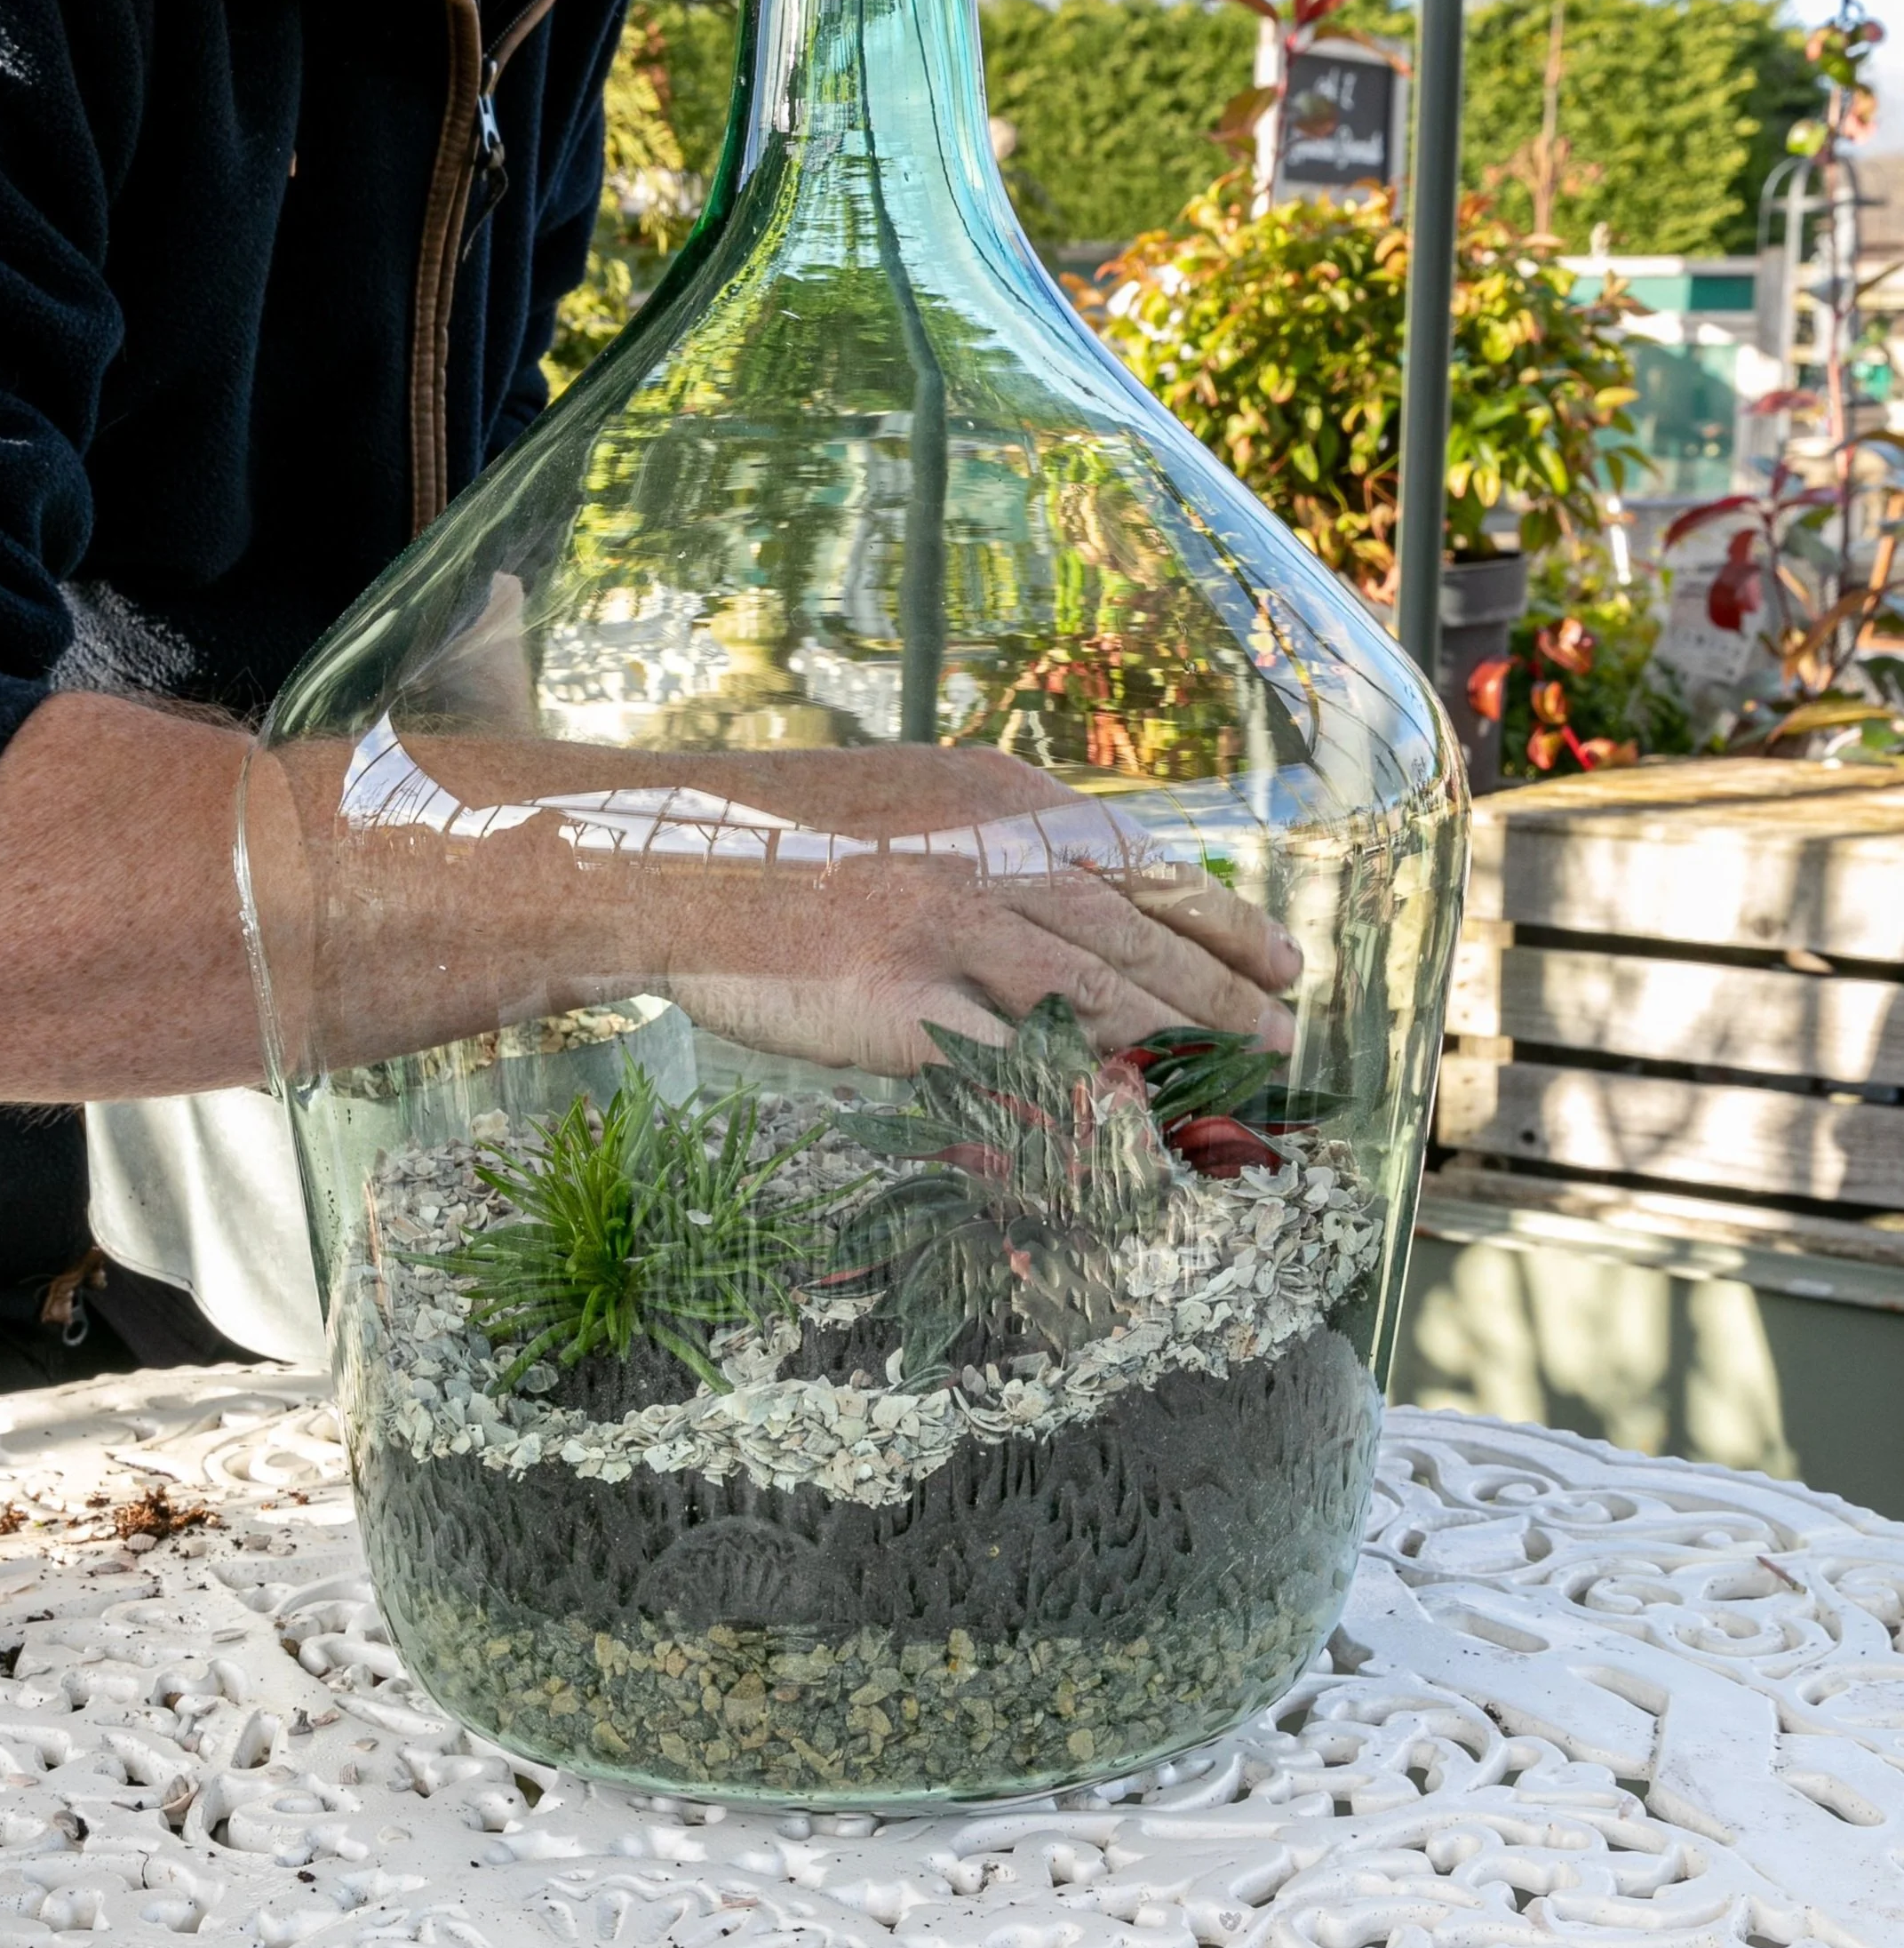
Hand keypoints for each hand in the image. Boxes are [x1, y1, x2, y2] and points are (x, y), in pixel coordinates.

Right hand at [309, 728, 1301, 1081]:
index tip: (1283, 966)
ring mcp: (948, 930)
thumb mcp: (910, 804)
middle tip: (1285, 1048)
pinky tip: (1124, 1145)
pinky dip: (1074, 1111)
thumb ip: (996, 850)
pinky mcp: (901, 1005)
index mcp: (1000, 802)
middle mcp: (992, 857)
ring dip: (1178, 1062)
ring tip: (1237, 1103)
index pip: (1143, 865)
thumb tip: (1077, 907)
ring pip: (1096, 1006)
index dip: (1222, 922)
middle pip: (1136, 942)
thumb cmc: (778, 835)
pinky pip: (1009, 1071)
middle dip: (1223, 1003)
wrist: (661, 854)